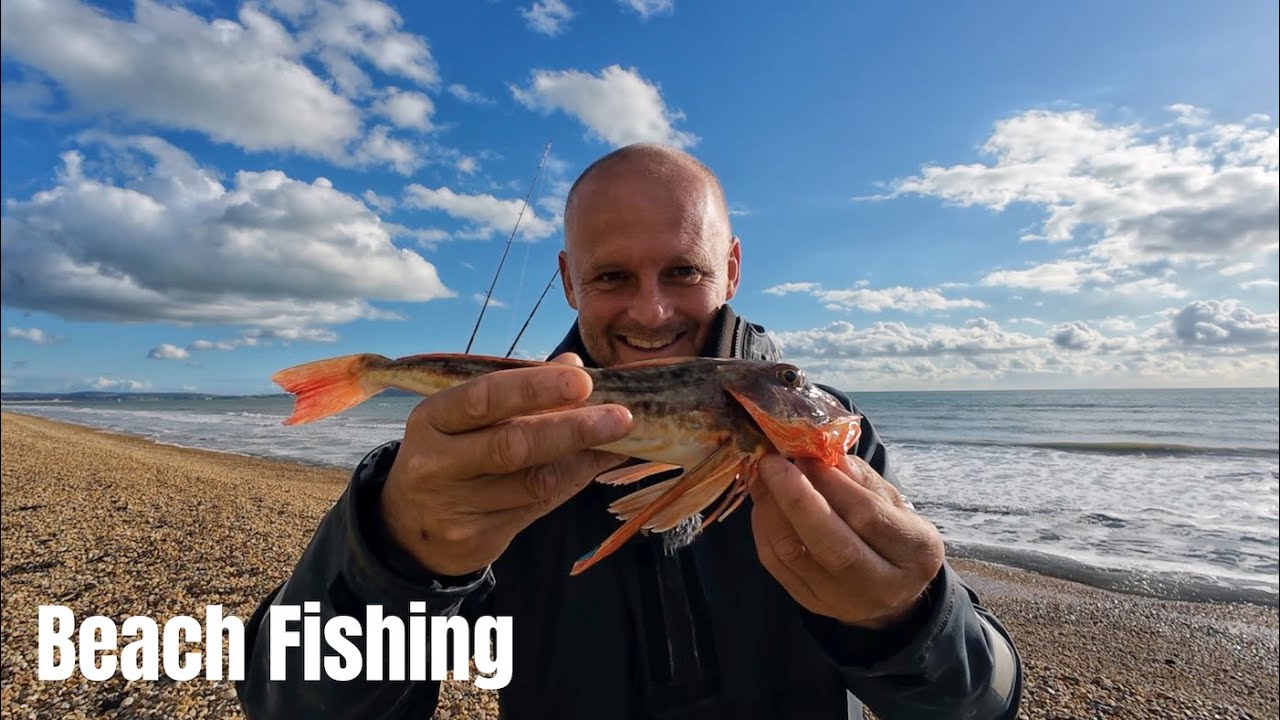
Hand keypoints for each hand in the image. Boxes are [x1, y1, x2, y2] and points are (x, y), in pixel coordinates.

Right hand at [381, 353, 633, 575]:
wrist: (411, 526)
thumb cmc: (452, 453)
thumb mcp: (468, 418)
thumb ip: (518, 392)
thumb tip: (573, 364)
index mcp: (432, 418)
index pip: (483, 397)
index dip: (535, 388)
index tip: (583, 380)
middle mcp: (436, 462)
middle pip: (512, 445)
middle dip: (572, 429)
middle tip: (621, 417)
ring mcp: (455, 506)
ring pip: (533, 483)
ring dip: (583, 459)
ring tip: (619, 439)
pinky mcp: (476, 539)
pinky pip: (539, 508)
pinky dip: (574, 482)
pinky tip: (596, 464)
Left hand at [749, 454, 943, 629]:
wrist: (889, 586)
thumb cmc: (890, 529)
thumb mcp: (890, 499)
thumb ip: (858, 478)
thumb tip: (820, 455)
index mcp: (915, 551)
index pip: (868, 516)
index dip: (832, 483)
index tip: (806, 454)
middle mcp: (882, 585)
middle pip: (831, 545)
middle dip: (795, 498)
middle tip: (772, 463)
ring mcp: (843, 601)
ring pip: (794, 554)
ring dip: (771, 510)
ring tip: (763, 478)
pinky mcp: (810, 603)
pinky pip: (775, 564)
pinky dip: (763, 527)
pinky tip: (763, 502)